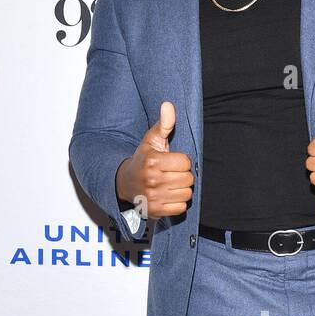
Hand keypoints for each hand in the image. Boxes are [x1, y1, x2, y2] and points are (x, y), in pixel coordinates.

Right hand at [116, 101, 193, 218]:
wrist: (126, 183)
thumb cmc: (143, 159)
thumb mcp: (151, 140)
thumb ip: (163, 124)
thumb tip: (168, 105)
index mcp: (152, 162)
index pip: (186, 163)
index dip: (182, 161)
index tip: (171, 161)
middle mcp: (152, 180)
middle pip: (188, 179)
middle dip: (183, 175)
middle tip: (171, 173)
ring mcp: (154, 197)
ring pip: (187, 194)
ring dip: (182, 189)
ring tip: (170, 184)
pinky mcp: (156, 211)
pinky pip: (181, 208)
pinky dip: (178, 203)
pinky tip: (168, 196)